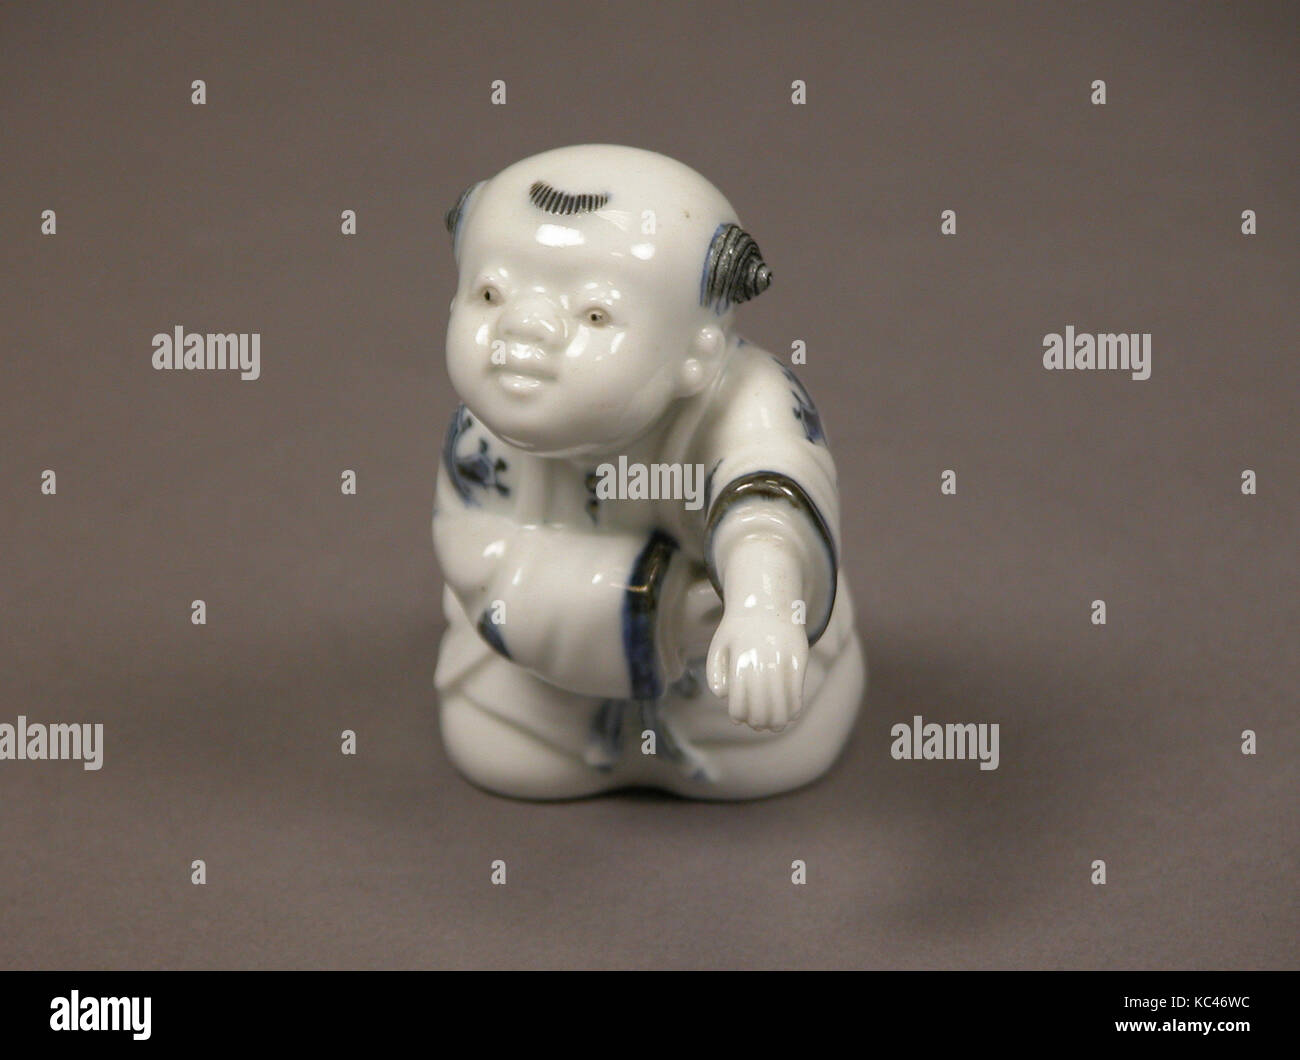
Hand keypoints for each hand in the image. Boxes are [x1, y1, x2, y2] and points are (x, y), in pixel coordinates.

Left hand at [707, 609, 808, 731]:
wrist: (766, 602)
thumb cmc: (738, 629)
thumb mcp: (718, 646)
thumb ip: (714, 673)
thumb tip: (723, 697)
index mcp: (739, 659)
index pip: (739, 701)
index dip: (739, 716)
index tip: (740, 719)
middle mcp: (761, 660)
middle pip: (762, 706)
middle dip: (759, 722)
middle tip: (758, 725)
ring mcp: (782, 659)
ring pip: (782, 702)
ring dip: (778, 720)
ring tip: (775, 725)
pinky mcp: (799, 657)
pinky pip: (798, 690)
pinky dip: (795, 707)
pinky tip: (791, 714)